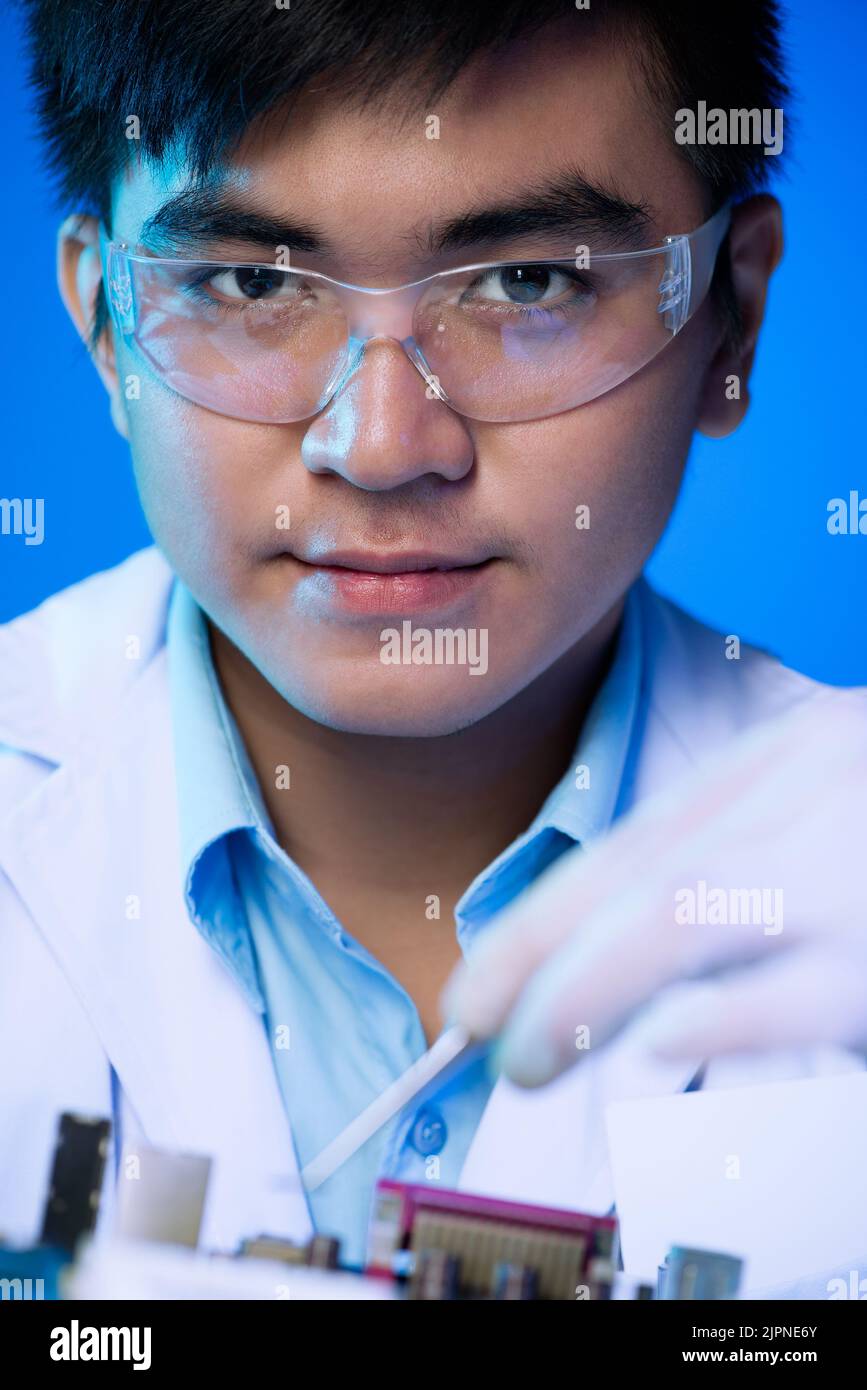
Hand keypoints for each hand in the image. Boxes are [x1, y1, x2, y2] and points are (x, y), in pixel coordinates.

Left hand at [442, 686, 866, 1086]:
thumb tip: (646, 970)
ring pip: (682, 915)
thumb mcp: (833, 805)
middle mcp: (808, 792)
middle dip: (535, 954)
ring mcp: (847, 869)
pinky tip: (659, 1045)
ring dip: (583, 991)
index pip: (637, 843)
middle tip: (472, 1026)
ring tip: (528, 1058)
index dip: (541, 920)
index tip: (478, 985)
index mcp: (785, 758)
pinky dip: (720, 1021)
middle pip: (642, 872)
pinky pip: (797, 993)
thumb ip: (752, 852)